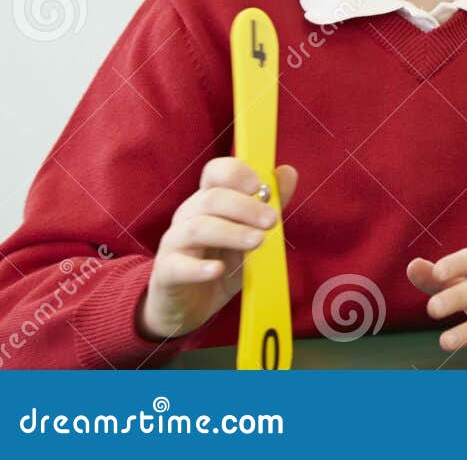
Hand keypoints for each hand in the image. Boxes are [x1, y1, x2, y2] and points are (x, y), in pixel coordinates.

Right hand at [138, 157, 298, 340]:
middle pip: (211, 199)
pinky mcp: (165, 273)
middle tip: (272, 221)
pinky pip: (177, 266)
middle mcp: (188, 216)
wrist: (188, 306)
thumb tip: (288, 171)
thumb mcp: (249, 235)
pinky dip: (199, 268)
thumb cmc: (221, 263)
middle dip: (245, 207)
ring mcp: (174, 243)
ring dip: (231, 232)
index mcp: (208, 201)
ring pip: (197, 228)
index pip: (215, 172)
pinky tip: (218, 270)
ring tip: (258, 242)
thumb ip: (268, 206)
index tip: (260, 187)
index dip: (236, 173)